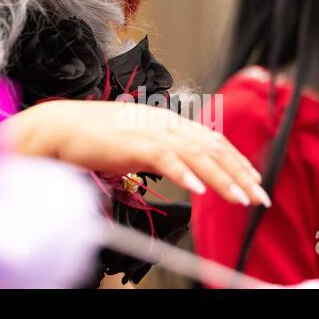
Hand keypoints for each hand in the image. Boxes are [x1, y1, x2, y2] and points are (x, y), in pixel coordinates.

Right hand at [0, 99, 270, 206]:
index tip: (254, 180)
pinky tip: (199, 191)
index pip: (210, 140)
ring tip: (240, 198)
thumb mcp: (134, 142)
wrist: (58, 127)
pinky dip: (184, 174)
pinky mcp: (131, 142)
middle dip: (240, 172)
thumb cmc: (91, 136)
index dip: (236, 160)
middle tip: (260, 196)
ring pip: (195, 154)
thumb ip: (158, 151)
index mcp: (164, 120)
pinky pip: (165, 158)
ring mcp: (147, 130)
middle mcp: (161, 122)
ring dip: (222, 178)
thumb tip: (180, 167)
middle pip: (211, 147)